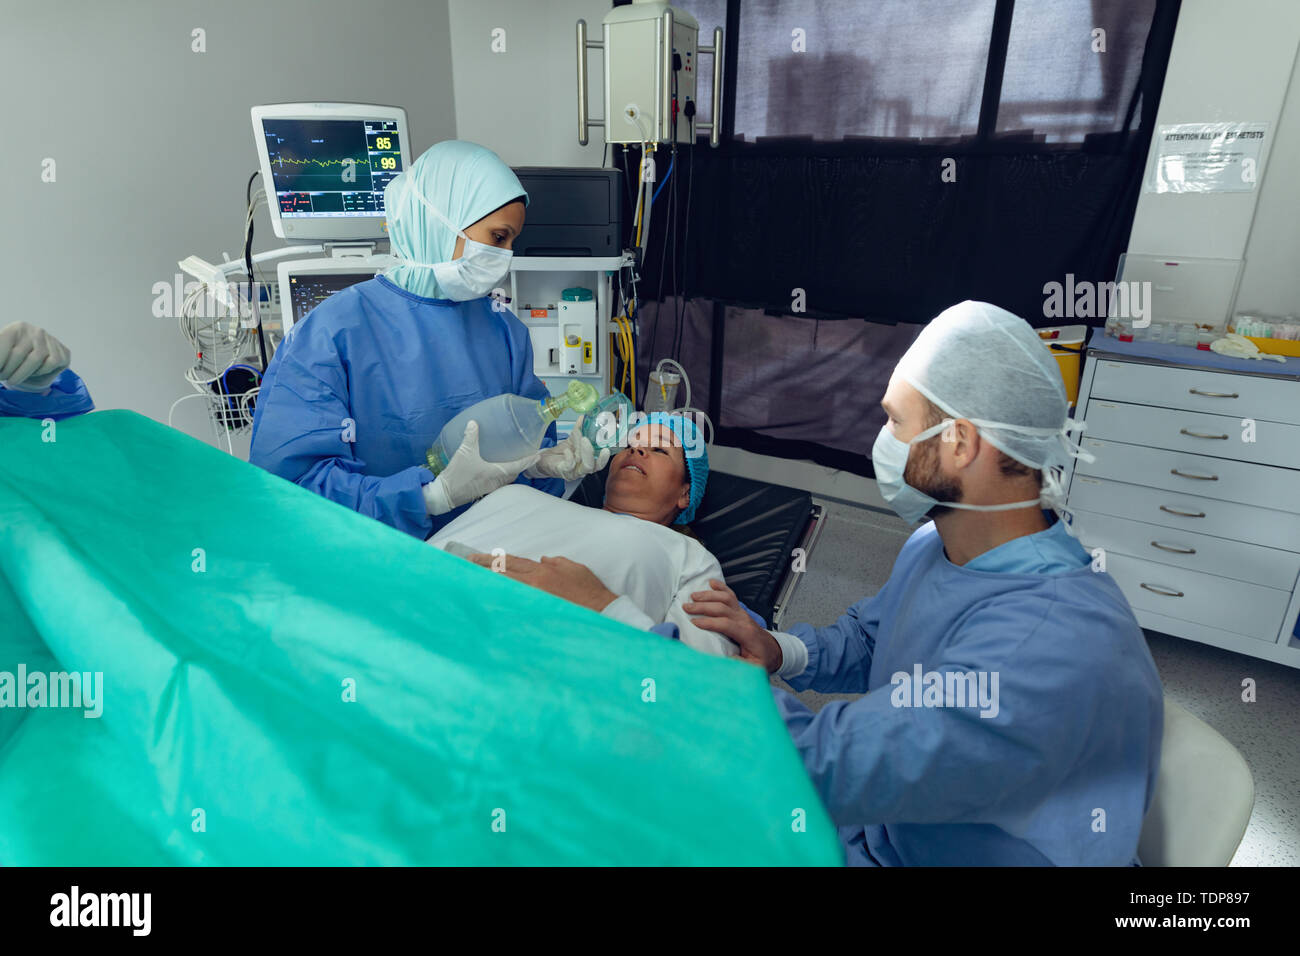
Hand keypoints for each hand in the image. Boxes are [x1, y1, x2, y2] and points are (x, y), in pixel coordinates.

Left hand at [0, 322, 71, 391]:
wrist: (37, 363)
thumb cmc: (15, 360)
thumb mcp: (3, 355)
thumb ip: (1, 358)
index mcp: (16, 328)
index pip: (4, 343)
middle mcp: (35, 331)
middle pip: (18, 354)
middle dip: (8, 371)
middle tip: (3, 378)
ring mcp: (51, 340)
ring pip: (35, 359)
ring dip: (22, 374)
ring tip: (14, 379)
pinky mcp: (63, 351)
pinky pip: (51, 363)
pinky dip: (41, 371)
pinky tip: (34, 372)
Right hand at [423, 420, 539, 514]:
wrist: (445, 494)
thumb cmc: (457, 474)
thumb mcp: (464, 452)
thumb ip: (471, 436)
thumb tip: (473, 423)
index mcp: (496, 473)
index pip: (518, 466)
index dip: (528, 461)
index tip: (538, 455)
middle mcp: (496, 482)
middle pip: (514, 474)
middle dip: (521, 466)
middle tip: (526, 456)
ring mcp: (490, 488)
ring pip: (507, 480)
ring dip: (512, 472)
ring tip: (513, 461)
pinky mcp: (483, 490)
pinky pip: (498, 483)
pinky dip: (502, 476)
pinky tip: (496, 469)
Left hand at [468, 552, 616, 611]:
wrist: (603, 612)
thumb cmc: (591, 592)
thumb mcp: (575, 569)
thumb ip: (557, 563)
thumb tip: (542, 561)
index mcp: (543, 571)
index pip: (512, 562)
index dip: (493, 559)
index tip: (476, 559)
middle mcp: (535, 583)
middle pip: (502, 574)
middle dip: (482, 569)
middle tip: (464, 567)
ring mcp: (534, 600)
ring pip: (504, 589)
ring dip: (487, 585)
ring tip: (470, 583)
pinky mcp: (537, 615)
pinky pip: (513, 607)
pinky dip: (500, 603)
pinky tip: (487, 604)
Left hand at [525, 417, 610, 480]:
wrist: (546, 459)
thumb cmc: (562, 452)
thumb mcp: (572, 439)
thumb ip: (580, 429)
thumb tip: (584, 416)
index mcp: (587, 463)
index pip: (599, 464)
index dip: (604, 458)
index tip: (606, 449)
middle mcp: (582, 469)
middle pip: (592, 466)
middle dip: (591, 453)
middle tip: (588, 440)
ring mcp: (573, 472)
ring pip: (583, 465)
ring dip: (583, 452)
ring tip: (581, 439)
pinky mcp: (563, 472)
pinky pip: (569, 466)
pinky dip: (570, 457)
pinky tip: (567, 450)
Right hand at [684, 580, 781, 672]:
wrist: (773, 650)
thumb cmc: (762, 658)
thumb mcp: (754, 667)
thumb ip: (741, 664)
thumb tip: (727, 659)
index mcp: (746, 633)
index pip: (725, 624)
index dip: (709, 622)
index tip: (694, 623)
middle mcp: (743, 620)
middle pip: (722, 608)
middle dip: (702, 606)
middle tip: (686, 607)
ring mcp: (742, 613)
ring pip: (725, 598)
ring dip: (708, 595)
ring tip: (693, 596)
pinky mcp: (740, 611)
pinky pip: (731, 595)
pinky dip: (721, 587)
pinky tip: (711, 583)